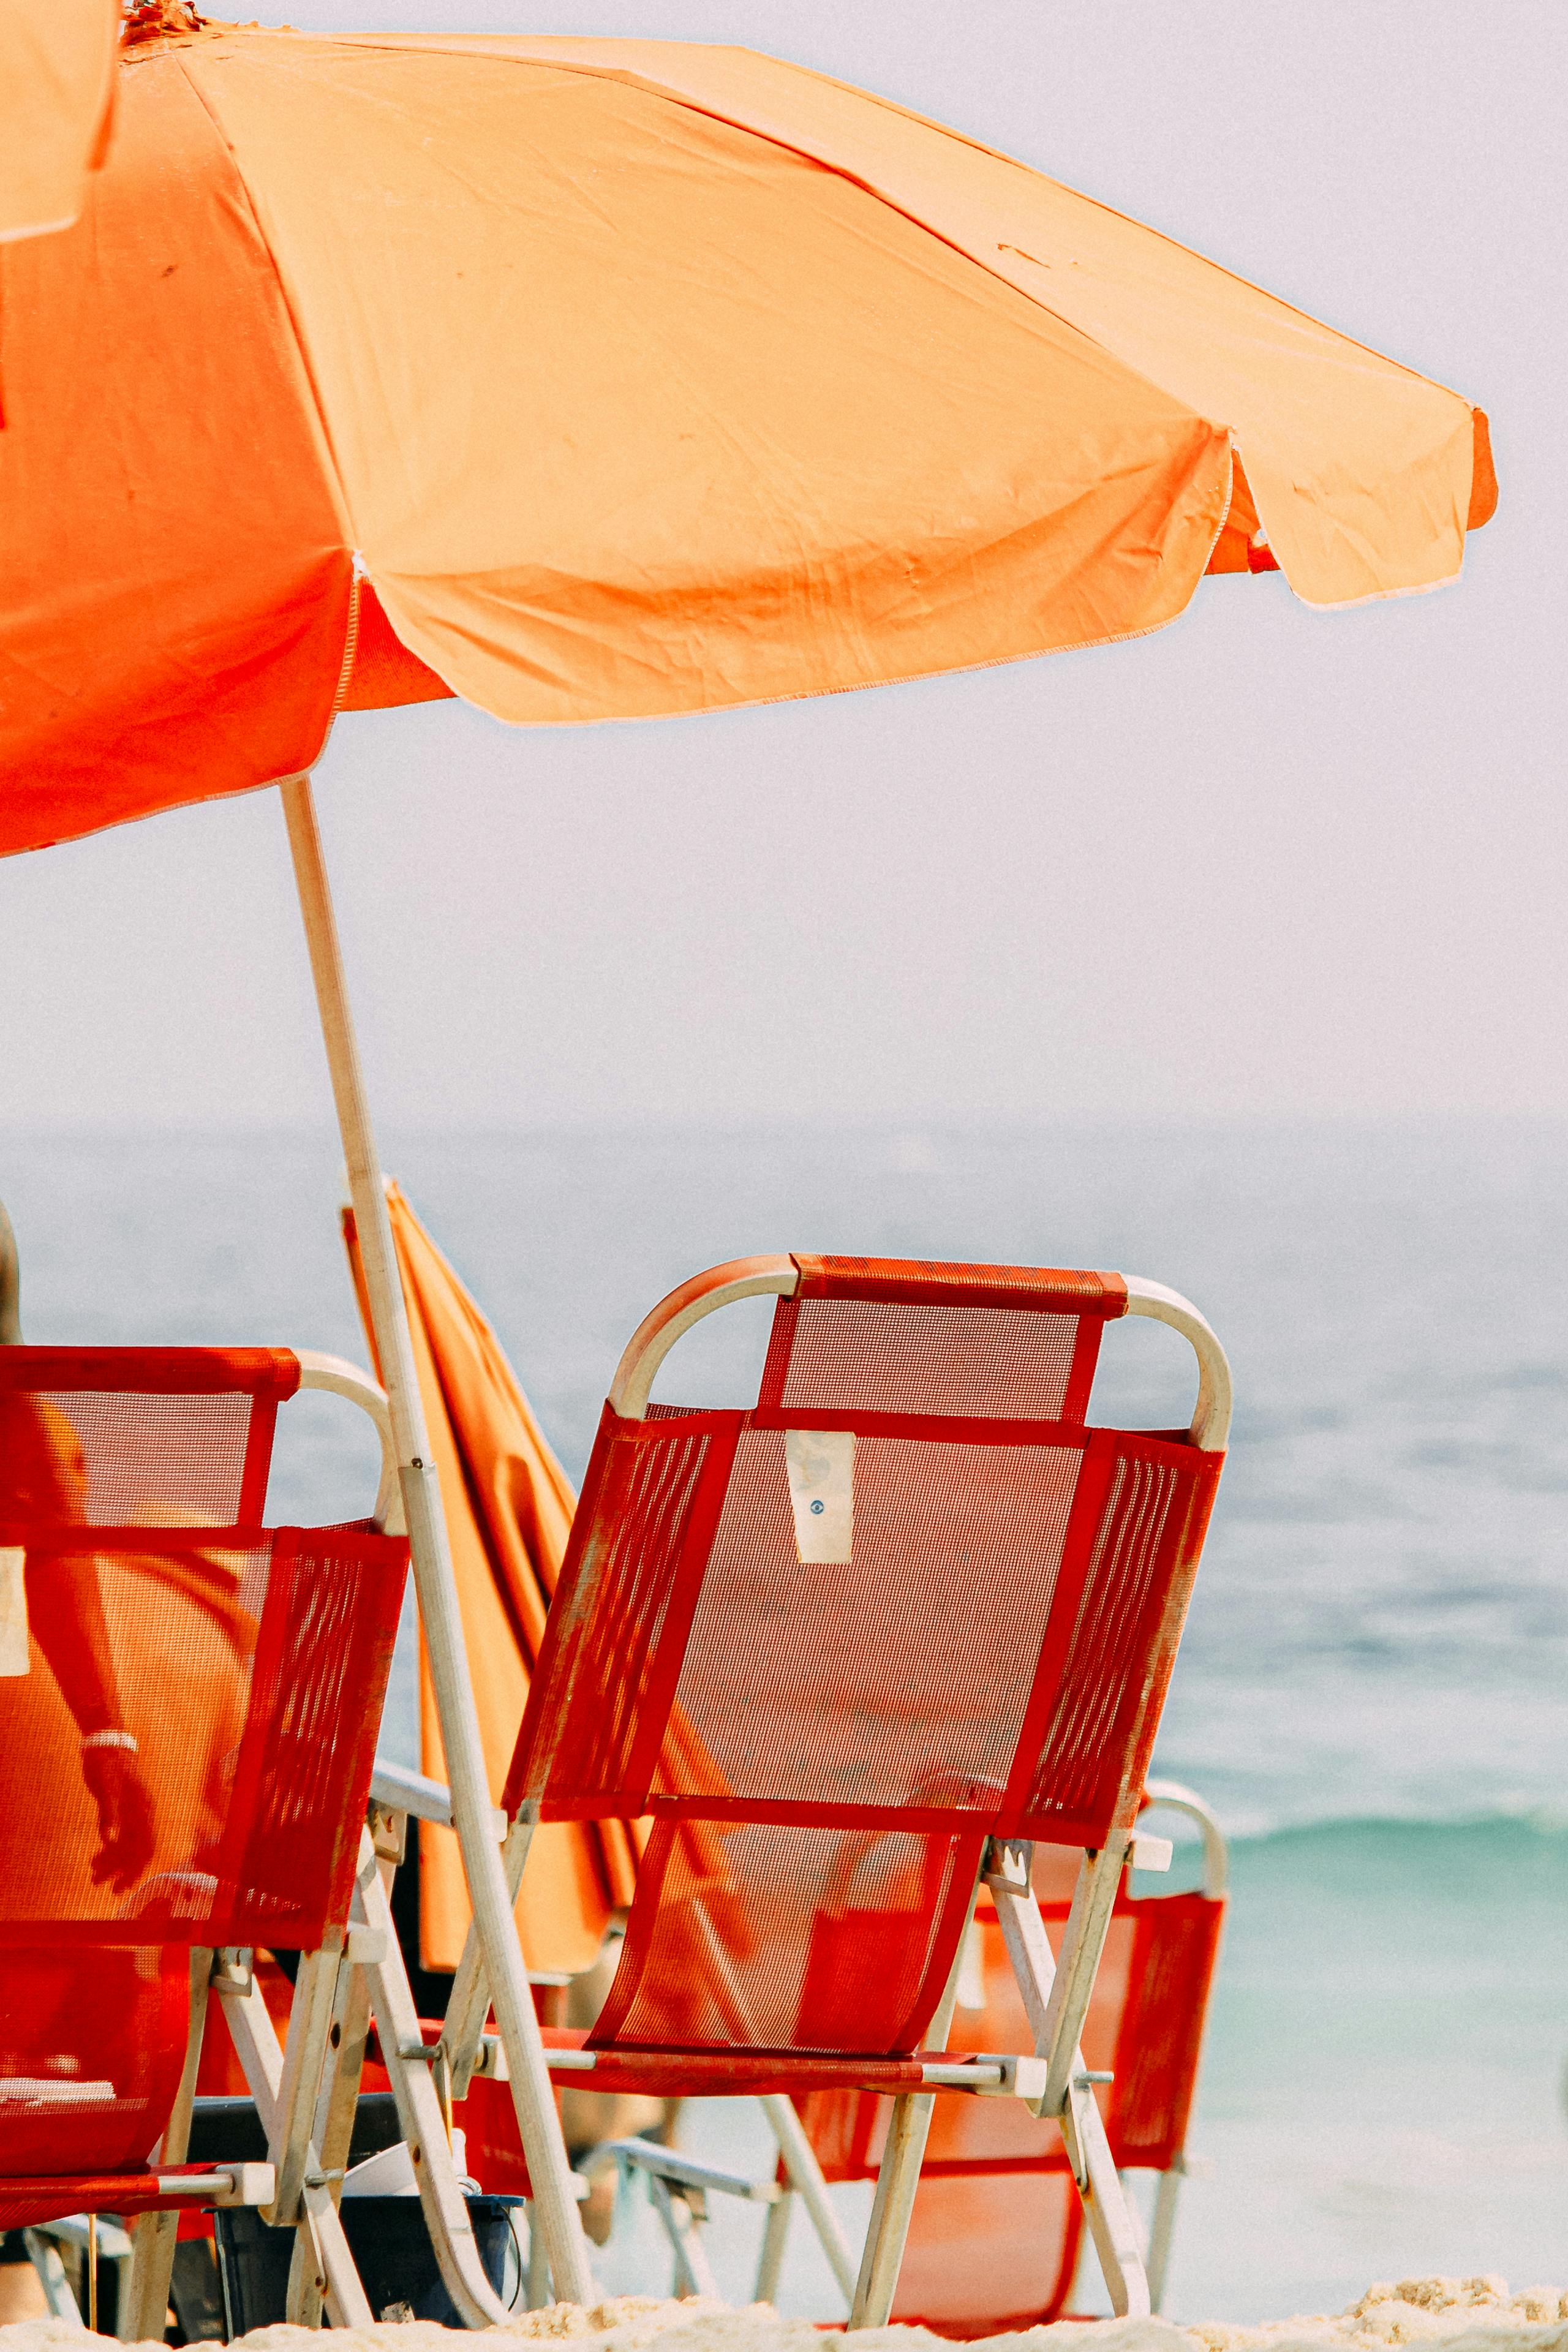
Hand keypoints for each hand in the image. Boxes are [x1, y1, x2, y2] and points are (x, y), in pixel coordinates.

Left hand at [81, 1744, 156, 1892]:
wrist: (106, 1743)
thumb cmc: (107, 1763)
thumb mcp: (106, 1788)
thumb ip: (109, 1815)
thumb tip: (109, 1842)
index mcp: (144, 1808)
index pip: (145, 1846)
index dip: (134, 1869)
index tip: (120, 1886)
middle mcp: (142, 1813)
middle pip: (135, 1850)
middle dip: (119, 1870)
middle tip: (98, 1884)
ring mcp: (133, 1812)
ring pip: (126, 1845)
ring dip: (111, 1862)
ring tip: (92, 1875)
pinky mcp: (122, 1810)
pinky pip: (120, 1837)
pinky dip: (108, 1850)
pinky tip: (95, 1858)